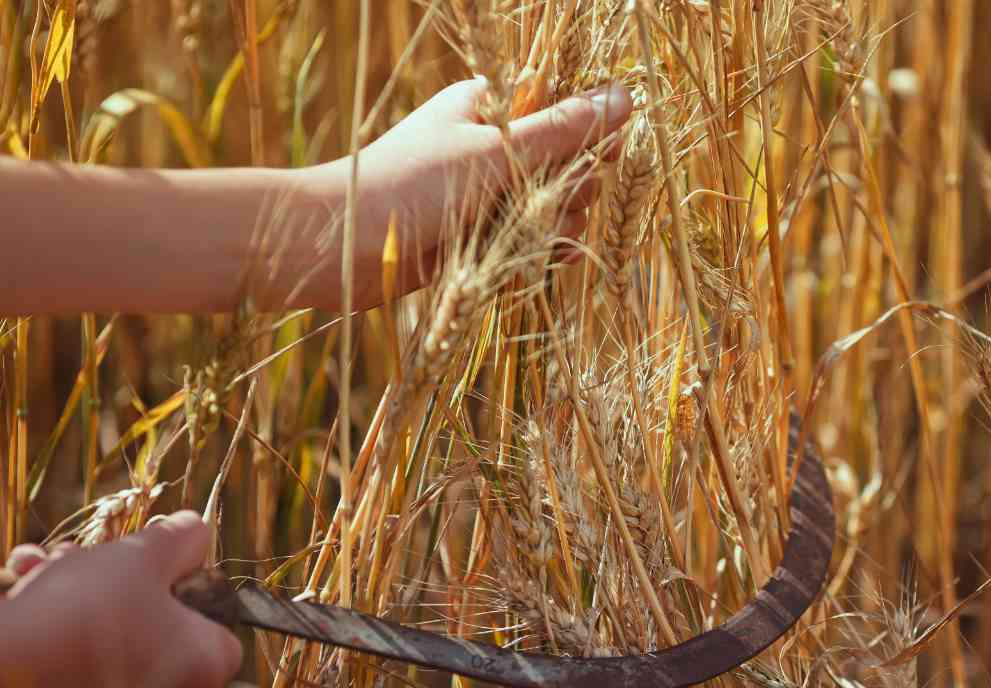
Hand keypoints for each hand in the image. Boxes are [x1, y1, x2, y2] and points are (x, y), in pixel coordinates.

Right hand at [0, 512, 242, 687]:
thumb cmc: (89, 605)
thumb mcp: (145, 554)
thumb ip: (181, 538)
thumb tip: (197, 531)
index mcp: (201, 661)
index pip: (228, 624)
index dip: (206, 587)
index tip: (175, 564)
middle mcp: (165, 687)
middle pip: (162, 611)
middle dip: (124, 570)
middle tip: (103, 553)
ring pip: (112, 614)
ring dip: (80, 576)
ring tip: (51, 560)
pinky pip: (76, 635)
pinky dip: (54, 602)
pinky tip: (26, 573)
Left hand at [300, 79, 633, 309]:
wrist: (342, 246)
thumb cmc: (411, 184)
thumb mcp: (494, 153)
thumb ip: (563, 129)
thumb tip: (626, 96)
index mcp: (492, 106)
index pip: (566, 109)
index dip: (591, 136)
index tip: (602, 158)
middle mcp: (492, 146)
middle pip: (568, 163)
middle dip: (573, 189)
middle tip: (551, 203)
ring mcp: (487, 194)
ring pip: (554, 206)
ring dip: (558, 225)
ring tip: (539, 241)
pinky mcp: (480, 237)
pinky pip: (531, 241)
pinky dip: (540, 252)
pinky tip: (542, 264)